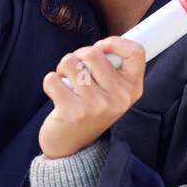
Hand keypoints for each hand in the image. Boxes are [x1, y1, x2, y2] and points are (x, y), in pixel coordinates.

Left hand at [39, 37, 146, 158]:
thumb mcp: (113, 90)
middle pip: (93, 53)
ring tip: (67, 82)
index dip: (113, 42)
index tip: (100, 48)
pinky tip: (58, 94)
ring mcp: (96, 106)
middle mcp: (119, 98)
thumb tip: (105, 44)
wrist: (72, 144)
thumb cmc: (91, 107)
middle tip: (77, 70)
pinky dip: (51, 82)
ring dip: (63, 68)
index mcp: (133, 89)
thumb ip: (114, 66)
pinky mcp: (72, 112)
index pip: (136, 52)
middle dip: (79, 55)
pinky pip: (52, 78)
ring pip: (70, 62)